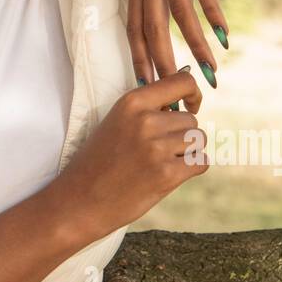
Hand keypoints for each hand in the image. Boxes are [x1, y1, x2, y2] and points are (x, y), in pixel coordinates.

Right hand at [52, 69, 207, 248]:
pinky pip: (200, 162)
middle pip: (191, 119)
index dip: (193, 94)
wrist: (80, 200)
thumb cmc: (100, 161)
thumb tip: (186, 98)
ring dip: (186, 152)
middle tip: (156, 151)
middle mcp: (146, 120)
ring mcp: (157, 148)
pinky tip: (169, 175)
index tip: (191, 106)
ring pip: (198, 141)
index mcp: (132, 102)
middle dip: (181, 134)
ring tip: (159, 162)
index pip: (183, 81)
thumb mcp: (118, 121)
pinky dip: (191, 169)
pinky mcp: (166, 174)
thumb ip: (148, 109)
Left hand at [126, 0, 228, 87]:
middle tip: (176, 92)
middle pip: (150, 25)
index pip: (132, 23)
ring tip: (210, 70)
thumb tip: (164, 5)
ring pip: (178, 12)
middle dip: (163, 62)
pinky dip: (212, 14)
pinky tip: (223, 35)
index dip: (139, 54)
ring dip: (194, 45)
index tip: (147, 84)